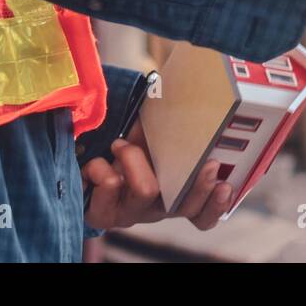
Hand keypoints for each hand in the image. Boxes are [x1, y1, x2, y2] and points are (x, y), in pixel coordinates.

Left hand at [82, 121, 233, 231]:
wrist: (80, 158)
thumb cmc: (125, 144)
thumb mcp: (154, 134)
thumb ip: (176, 123)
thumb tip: (196, 89)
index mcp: (174, 196)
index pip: (203, 215)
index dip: (216, 204)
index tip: (226, 182)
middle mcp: (156, 210)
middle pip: (186, 207)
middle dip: (199, 183)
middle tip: (206, 161)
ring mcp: (130, 214)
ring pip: (147, 190)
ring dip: (134, 156)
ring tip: (120, 144)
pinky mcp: (102, 215)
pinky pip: (110, 186)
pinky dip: (101, 165)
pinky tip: (96, 162)